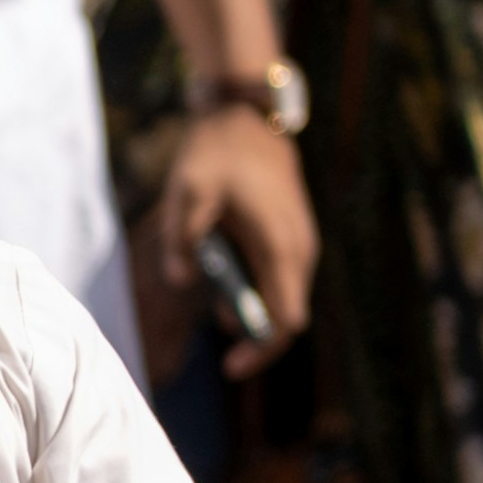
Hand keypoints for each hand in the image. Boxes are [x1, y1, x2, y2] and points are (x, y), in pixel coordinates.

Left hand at [146, 104, 317, 374]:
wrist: (246, 115)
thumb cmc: (215, 154)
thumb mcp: (185, 195)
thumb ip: (181, 240)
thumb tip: (180, 282)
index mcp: (279, 247)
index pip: (285, 320)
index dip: (262, 350)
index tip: (232, 367)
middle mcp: (300, 248)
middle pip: (290, 315)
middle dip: (259, 340)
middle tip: (225, 359)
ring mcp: (302, 239)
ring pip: (287, 296)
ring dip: (258, 314)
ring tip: (219, 318)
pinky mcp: (294, 231)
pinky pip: (283, 276)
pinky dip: (261, 293)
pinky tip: (228, 292)